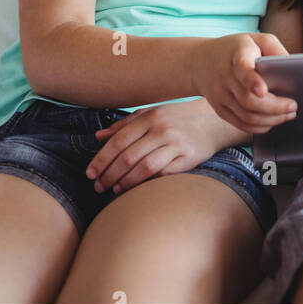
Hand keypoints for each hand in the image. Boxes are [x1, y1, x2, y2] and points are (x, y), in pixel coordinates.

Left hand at [86, 99, 232, 195]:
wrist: (212, 120)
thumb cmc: (177, 118)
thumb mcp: (151, 114)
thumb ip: (124, 125)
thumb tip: (99, 137)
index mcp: (150, 117)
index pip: (119, 141)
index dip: (101, 159)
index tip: (89, 173)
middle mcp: (162, 130)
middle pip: (128, 156)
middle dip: (109, 174)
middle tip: (97, 186)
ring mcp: (175, 144)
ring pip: (144, 167)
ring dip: (125, 181)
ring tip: (113, 190)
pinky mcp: (187, 159)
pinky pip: (163, 174)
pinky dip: (146, 183)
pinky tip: (135, 189)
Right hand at [192, 32, 296, 133]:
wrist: (201, 62)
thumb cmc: (236, 49)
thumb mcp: (256, 38)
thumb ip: (274, 49)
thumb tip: (291, 67)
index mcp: (236, 55)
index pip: (242, 68)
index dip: (252, 80)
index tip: (263, 91)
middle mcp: (225, 76)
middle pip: (248, 100)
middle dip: (275, 107)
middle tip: (293, 107)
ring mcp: (220, 95)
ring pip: (246, 116)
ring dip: (271, 119)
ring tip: (288, 114)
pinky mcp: (220, 109)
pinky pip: (240, 124)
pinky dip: (259, 126)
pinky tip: (272, 122)